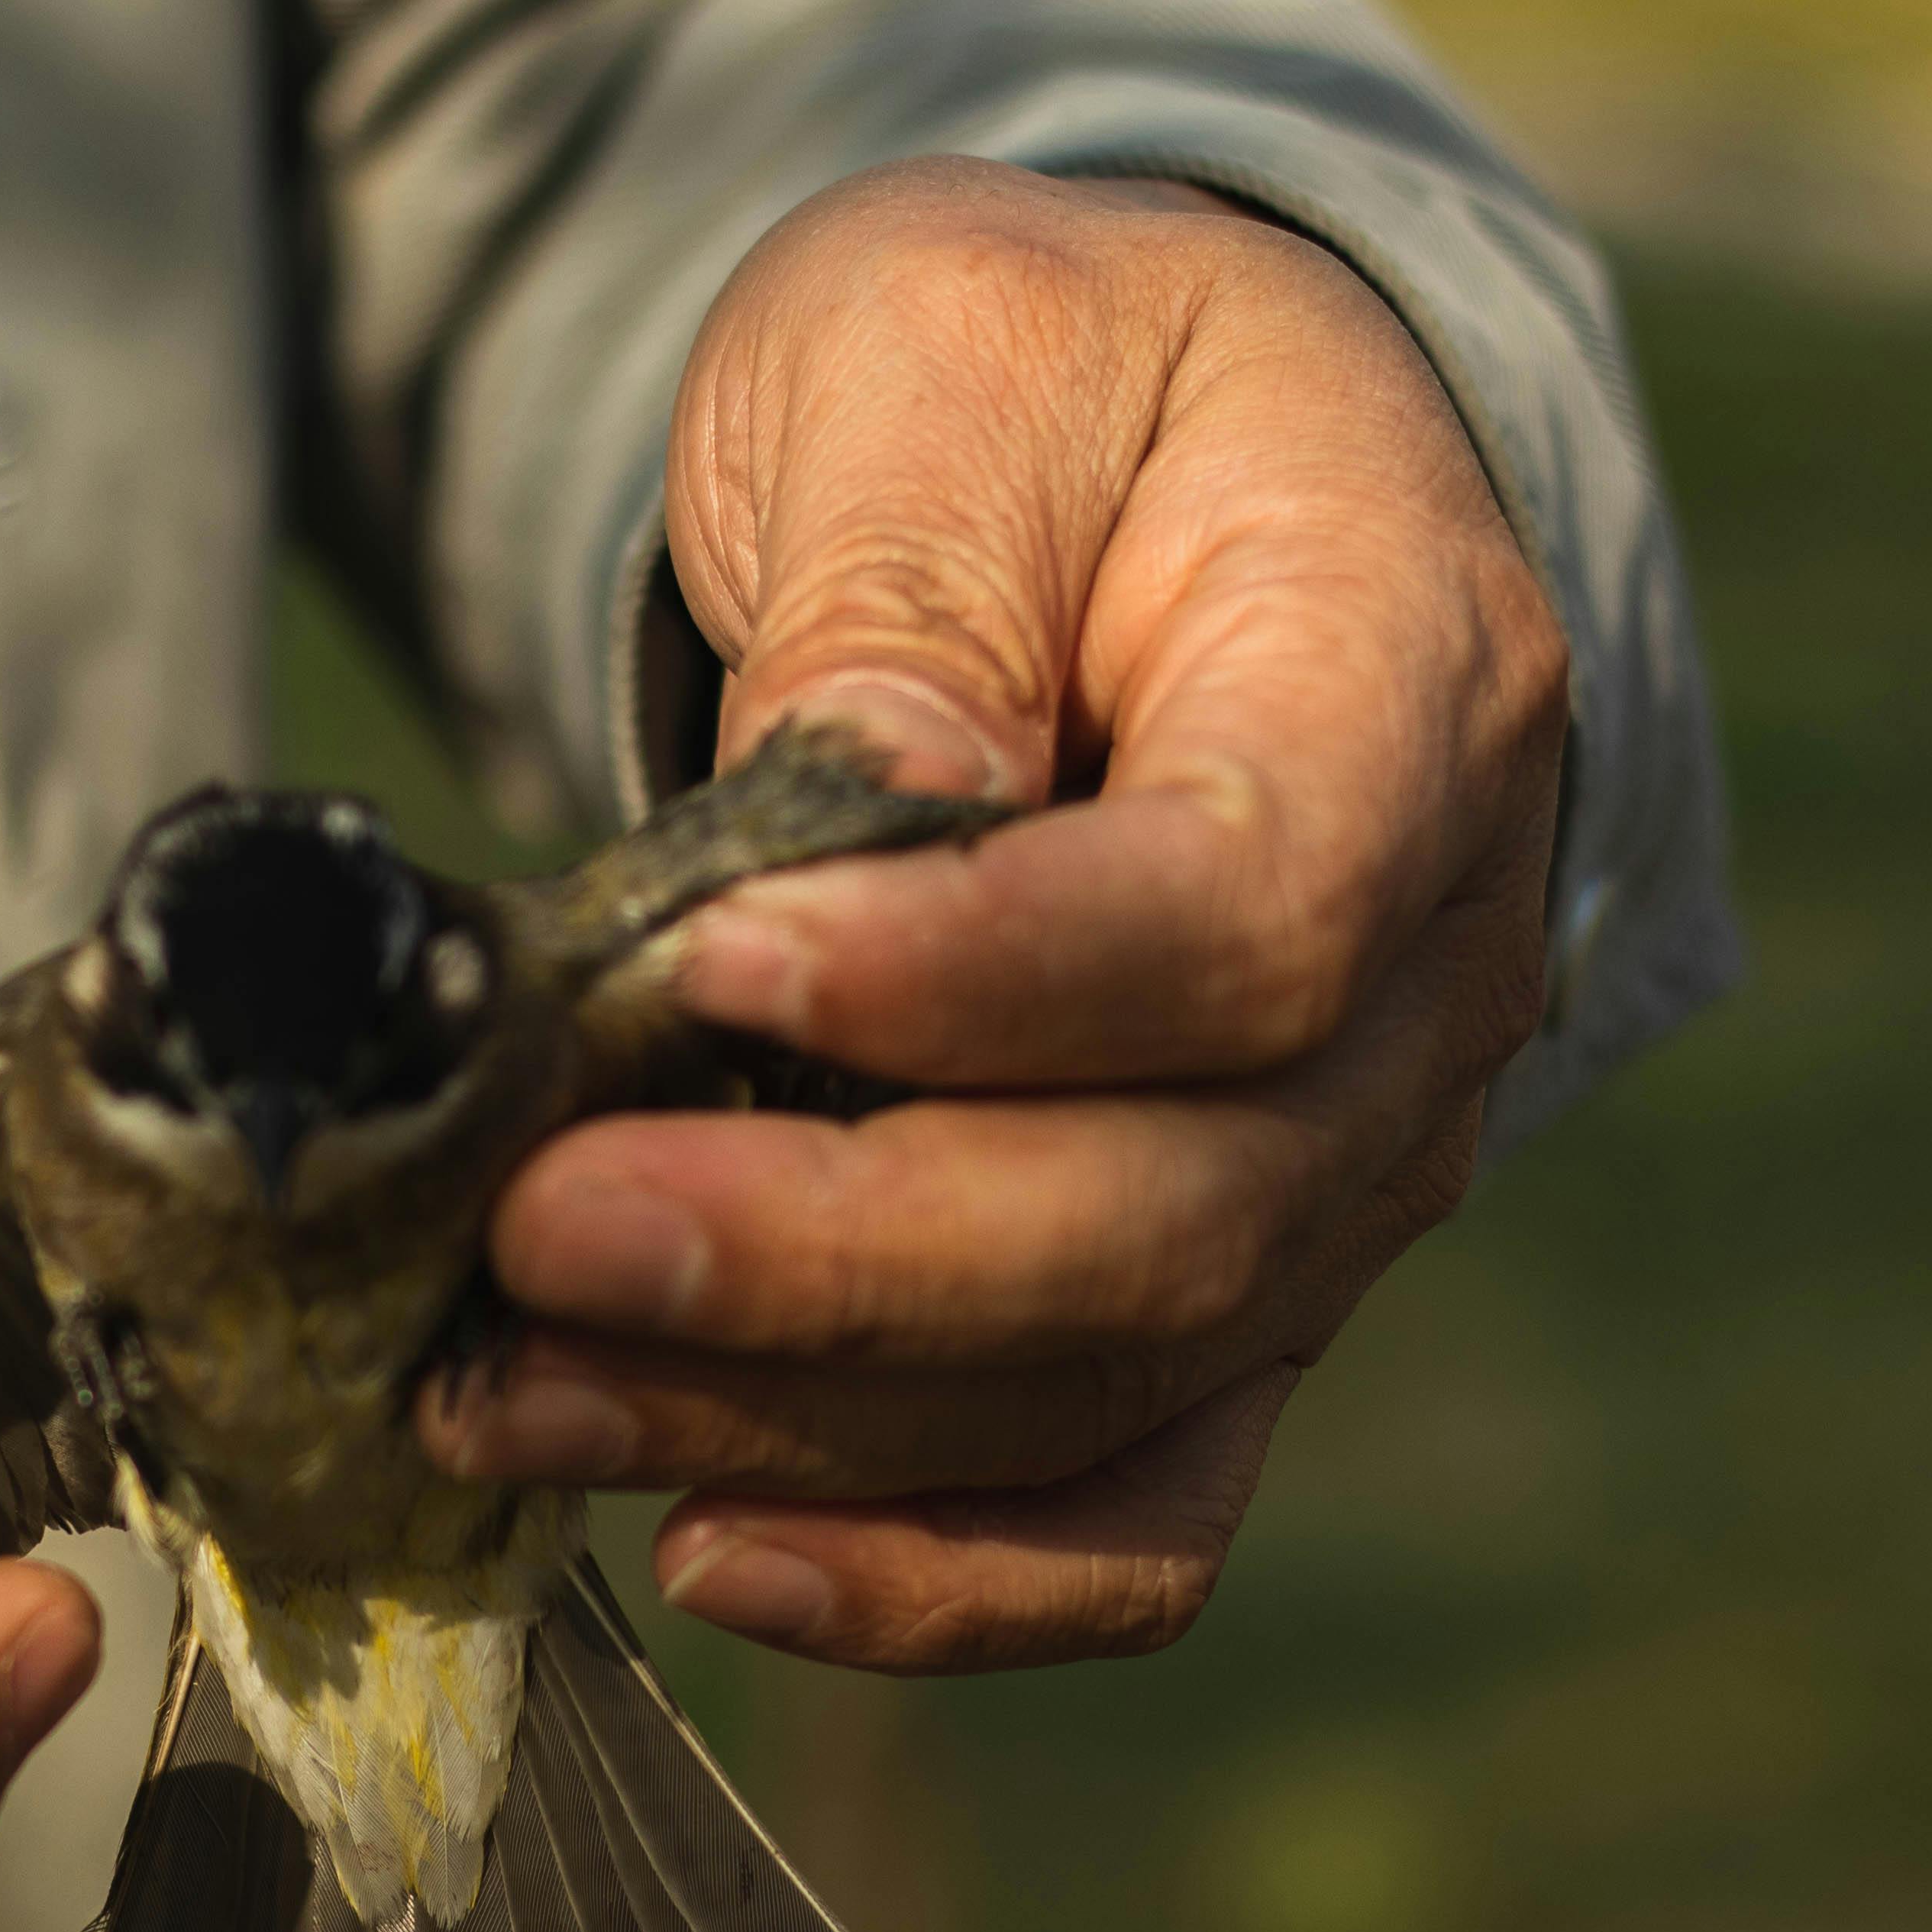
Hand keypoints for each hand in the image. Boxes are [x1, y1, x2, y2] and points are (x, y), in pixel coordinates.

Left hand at [428, 156, 1564, 1671]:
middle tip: (538, 1238)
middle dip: (835, 1261)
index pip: (1243, 920)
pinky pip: (1131, 1513)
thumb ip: (915, 570)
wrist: (1142, 474)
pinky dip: (935, 1578)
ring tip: (502, 1384)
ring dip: (797, 1424)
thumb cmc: (1044, 378)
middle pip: (1179, 1215)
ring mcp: (1340, 1175)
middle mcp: (1430, 984)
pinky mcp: (1222, 1298)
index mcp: (1408, 695)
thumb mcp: (952, 353)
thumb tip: (860, 804)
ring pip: (1116, 1384)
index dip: (980, 987)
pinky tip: (702, 1563)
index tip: (708, 963)